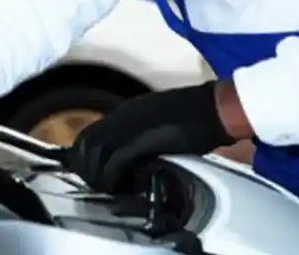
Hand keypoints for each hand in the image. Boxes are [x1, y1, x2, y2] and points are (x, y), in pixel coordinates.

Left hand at [60, 82, 234, 192]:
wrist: (215, 108)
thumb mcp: (159, 124)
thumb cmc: (196, 116)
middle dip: (86, 170)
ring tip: (111, 190)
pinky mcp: (143, 139)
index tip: (94, 176)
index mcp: (125, 112)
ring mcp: (130, 126)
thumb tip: (134, 160)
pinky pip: (115, 161)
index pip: (88, 136)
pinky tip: (122, 187)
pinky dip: (113, 177)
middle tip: (100, 187)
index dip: (85, 159)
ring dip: (98, 176)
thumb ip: (142, 138)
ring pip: (94, 153)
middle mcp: (122, 117)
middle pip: (84, 144)